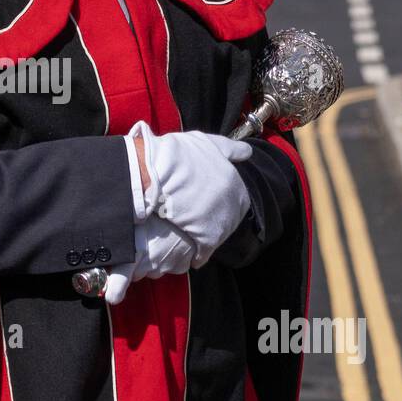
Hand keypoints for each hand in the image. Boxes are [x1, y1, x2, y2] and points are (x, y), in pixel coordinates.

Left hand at [104, 215, 195, 304]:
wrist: (188, 212)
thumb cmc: (158, 213)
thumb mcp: (134, 220)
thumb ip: (119, 233)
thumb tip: (102, 234)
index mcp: (135, 252)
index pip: (120, 279)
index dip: (114, 290)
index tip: (111, 297)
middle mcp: (150, 265)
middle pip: (136, 274)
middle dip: (135, 264)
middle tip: (140, 243)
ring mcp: (165, 268)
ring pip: (153, 271)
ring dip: (152, 260)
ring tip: (157, 240)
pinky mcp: (179, 268)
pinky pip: (168, 267)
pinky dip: (168, 259)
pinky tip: (169, 244)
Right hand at [125, 122, 251, 265]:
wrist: (152, 172)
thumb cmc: (177, 155)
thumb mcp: (206, 143)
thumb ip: (230, 149)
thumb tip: (248, 152)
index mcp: (234, 182)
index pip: (236, 199)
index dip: (219, 202)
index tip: (204, 202)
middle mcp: (232, 202)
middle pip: (228, 218)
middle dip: (215, 219)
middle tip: (196, 218)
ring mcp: (221, 220)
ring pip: (218, 235)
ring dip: (207, 237)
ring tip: (190, 235)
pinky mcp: (206, 237)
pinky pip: (205, 252)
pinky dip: (200, 256)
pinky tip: (192, 257)